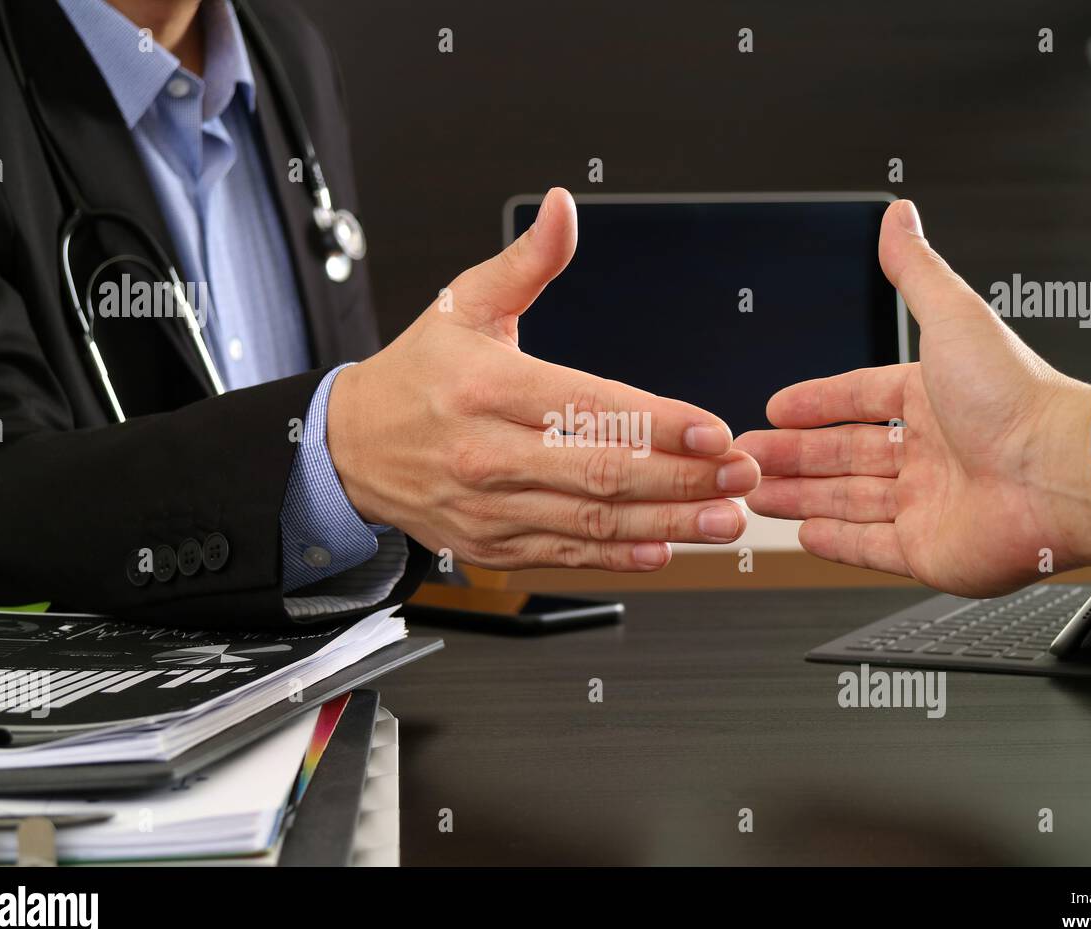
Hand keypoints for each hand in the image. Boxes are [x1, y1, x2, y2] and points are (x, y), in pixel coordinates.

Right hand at [327, 187, 758, 571]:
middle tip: (742, 475)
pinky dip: (617, 558)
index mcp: (485, 387)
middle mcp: (486, 453)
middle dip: (682, 477)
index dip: (659, 424)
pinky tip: (663, 552)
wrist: (348, 448)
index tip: (714, 431)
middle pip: (601, 472)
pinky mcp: (490, 544)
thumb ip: (526, 262)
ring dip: (666, 524)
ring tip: (723, 518)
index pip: (588, 408)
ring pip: (591, 521)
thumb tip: (565, 207)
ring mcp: (488, 507)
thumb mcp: (462, 305)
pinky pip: (564, 555)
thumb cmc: (415, 376)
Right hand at [736, 200, 1090, 596]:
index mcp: (935, 398)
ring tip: (756, 491)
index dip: (815, 402)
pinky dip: (834, 541)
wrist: (1057, 475)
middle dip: (793, 453)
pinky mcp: (928, 551)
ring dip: (800, 495)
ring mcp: (930, 504)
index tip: (777, 406)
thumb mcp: (953, 316)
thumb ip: (916, 271)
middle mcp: (933, 452)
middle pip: (845, 453)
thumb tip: (899, 217)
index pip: (860, 399)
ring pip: (848, 499)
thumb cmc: (1017, 398)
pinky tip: (802, 534)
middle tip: (749, 453)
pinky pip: (870, 546)